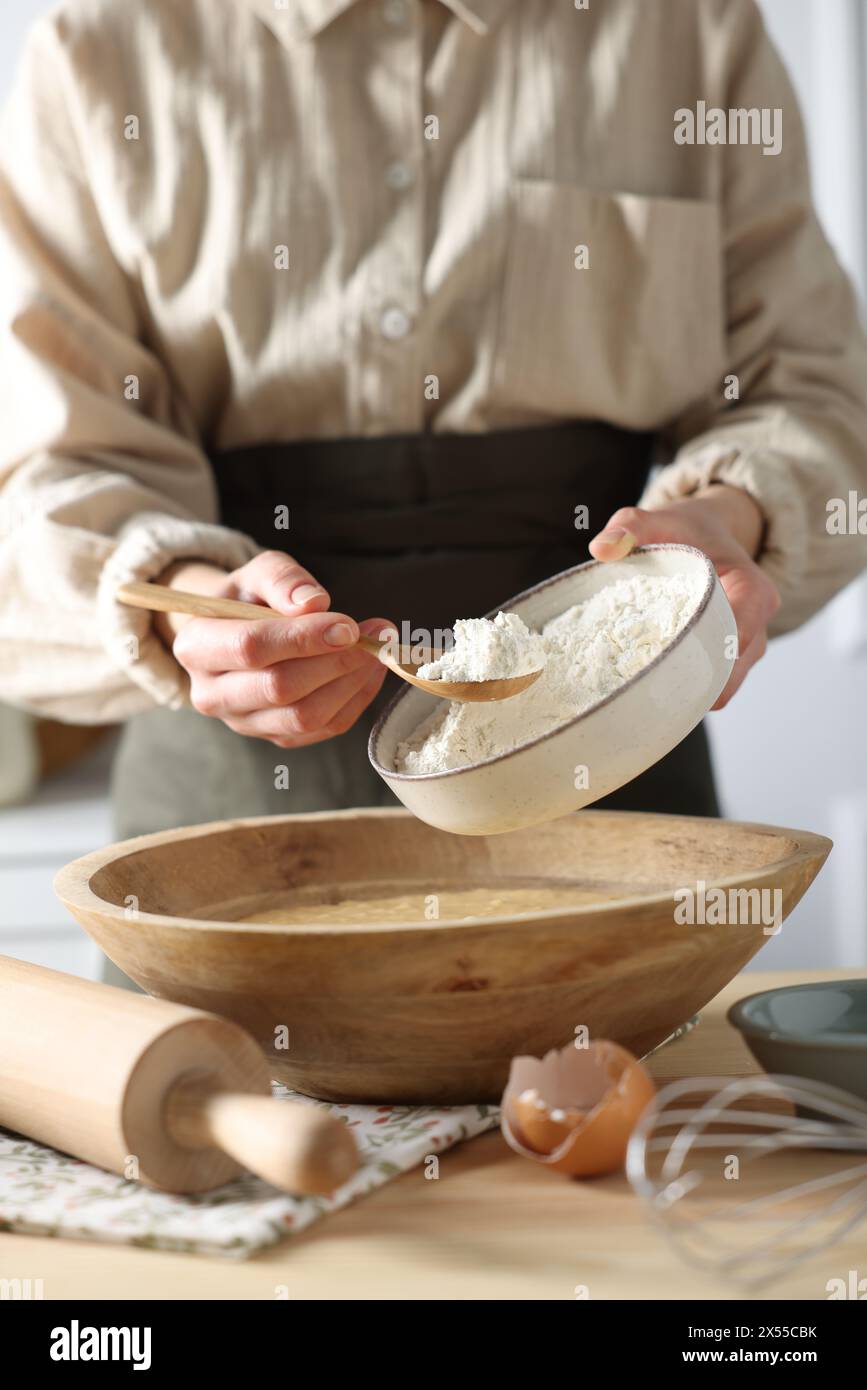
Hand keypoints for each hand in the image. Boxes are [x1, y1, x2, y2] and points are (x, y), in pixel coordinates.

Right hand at [159, 551, 392, 746]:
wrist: (238, 635)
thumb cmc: (248, 601)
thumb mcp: (258, 573)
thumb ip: (282, 578)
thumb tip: (313, 602)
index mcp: (197, 647)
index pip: (251, 647)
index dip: (304, 638)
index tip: (348, 626)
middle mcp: (211, 694)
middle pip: (280, 688)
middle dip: (336, 662)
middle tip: (376, 636)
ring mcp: (243, 723)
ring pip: (305, 716)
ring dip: (351, 683)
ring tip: (377, 651)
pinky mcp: (275, 738)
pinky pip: (323, 728)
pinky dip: (356, 700)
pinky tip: (369, 671)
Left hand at [588, 485, 779, 707]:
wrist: (704, 536)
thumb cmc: (683, 530)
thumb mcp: (656, 519)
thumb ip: (630, 527)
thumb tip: (600, 549)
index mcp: (753, 589)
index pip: (741, 630)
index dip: (709, 652)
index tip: (668, 660)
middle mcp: (758, 624)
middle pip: (732, 671)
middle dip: (692, 682)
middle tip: (643, 687)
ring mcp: (747, 648)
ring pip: (723, 687)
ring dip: (688, 690)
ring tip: (644, 689)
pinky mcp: (730, 662)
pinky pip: (711, 687)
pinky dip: (686, 688)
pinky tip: (650, 685)